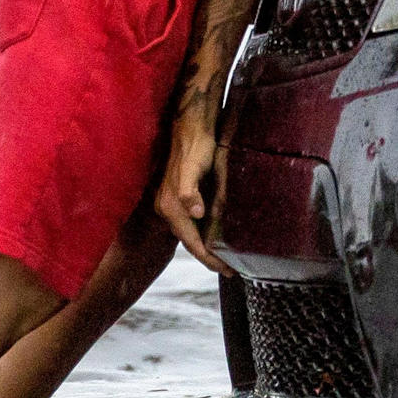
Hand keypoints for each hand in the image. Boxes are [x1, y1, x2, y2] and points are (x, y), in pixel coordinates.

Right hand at [154, 119, 224, 268]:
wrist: (190, 127)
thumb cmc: (195, 147)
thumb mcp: (193, 168)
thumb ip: (190, 192)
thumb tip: (196, 214)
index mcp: (170, 207)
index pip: (191, 242)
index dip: (209, 259)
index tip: (226, 270)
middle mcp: (167, 209)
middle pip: (190, 242)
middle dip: (209, 257)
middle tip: (230, 269)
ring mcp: (172, 204)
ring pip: (190, 234)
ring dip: (206, 247)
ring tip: (224, 257)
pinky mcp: (178, 198)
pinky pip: (191, 223)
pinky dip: (204, 233)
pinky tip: (215, 235)